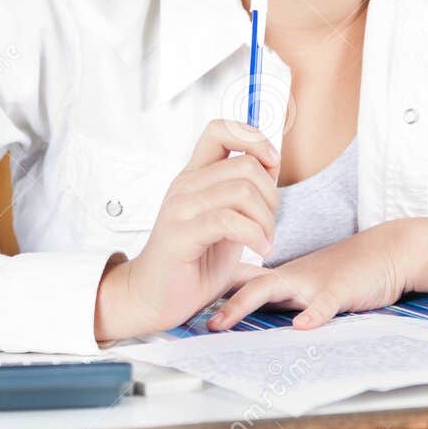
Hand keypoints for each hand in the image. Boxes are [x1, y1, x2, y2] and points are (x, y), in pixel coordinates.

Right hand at [93, 119, 279, 341]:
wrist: (155, 298)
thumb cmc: (193, 262)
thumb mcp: (227, 221)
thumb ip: (244, 193)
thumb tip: (271, 162)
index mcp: (194, 176)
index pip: (220, 130)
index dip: (253, 138)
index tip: (272, 164)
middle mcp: (185, 186)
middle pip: (245, 164)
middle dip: (272, 195)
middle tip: (269, 224)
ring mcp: (180, 209)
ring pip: (241, 191)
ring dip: (266, 219)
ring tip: (265, 240)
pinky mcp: (180, 235)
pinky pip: (228, 220)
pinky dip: (254, 234)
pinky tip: (260, 249)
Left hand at [207, 217, 427, 330]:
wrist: (389, 253)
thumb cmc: (350, 270)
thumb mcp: (314, 284)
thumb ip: (287, 296)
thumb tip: (258, 310)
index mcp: (285, 276)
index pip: (244, 282)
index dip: (216, 294)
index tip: (187, 308)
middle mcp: (293, 277)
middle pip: (248, 284)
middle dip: (219, 303)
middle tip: (194, 320)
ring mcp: (315, 282)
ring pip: (275, 289)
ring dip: (246, 304)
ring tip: (222, 320)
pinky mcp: (341, 289)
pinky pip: (325, 303)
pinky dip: (313, 314)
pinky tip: (302, 326)